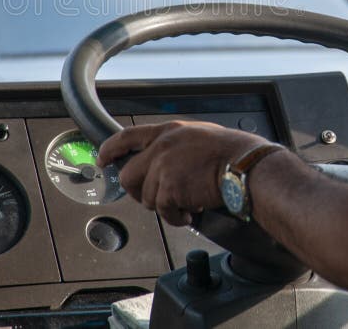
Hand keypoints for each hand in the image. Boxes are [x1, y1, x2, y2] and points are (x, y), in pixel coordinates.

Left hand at [97, 121, 266, 226]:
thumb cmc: (229, 152)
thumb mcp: (195, 136)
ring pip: (147, 198)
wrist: (244, 165)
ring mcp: (163, 168)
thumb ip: (173, 145)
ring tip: (187, 202)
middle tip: (158, 198)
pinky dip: (177, 216)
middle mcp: (161, 147)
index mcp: (167, 131)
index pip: (127, 136)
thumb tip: (160, 161)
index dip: (110, 149)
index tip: (103, 159)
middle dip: (139, 192)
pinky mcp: (170, 189)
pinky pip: (163, 211)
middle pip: (128, 176)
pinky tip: (191, 209)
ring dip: (166, 206)